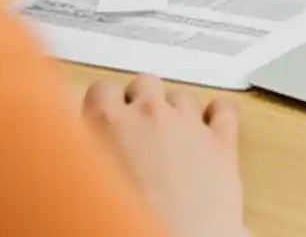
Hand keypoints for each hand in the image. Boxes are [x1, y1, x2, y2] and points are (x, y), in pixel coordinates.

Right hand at [83, 74, 247, 236]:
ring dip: (175, 111)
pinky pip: (223, 110)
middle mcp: (147, 114)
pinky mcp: (221, 141)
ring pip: (182, 96)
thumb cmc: (123, 223)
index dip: (105, 106)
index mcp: (104, 123)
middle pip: (145, 84)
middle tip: (138, 130)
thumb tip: (90, 150)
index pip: (101, 90)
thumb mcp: (82, 184)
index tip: (105, 119)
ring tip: (171, 139)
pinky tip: (211, 128)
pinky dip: (217, 115)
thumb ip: (88, 152)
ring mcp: (187, 123)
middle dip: (141, 101)